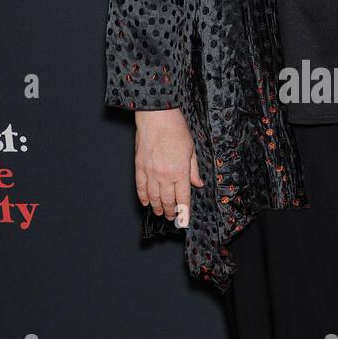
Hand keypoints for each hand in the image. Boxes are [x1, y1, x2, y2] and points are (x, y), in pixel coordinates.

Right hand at [134, 108, 203, 226]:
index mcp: (180, 172)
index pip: (183, 198)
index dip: (183, 212)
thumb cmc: (175, 130)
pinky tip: (145, 202)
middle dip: (170, 211)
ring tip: (159, 212)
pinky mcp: (139, 167)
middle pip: (167, 200)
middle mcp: (165, 175)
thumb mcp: (191, 150)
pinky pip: (140, 187)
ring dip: (157, 207)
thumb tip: (198, 184)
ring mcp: (150, 172)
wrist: (157, 118)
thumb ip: (193, 170)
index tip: (184, 221)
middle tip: (171, 217)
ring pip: (153, 196)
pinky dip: (143, 196)